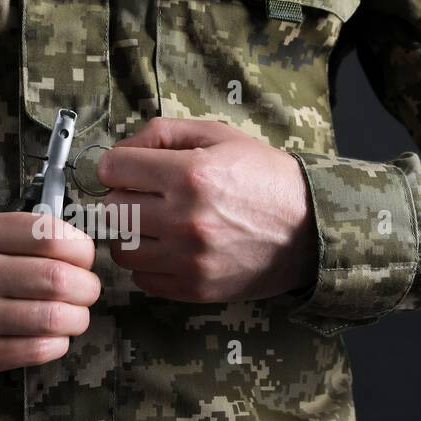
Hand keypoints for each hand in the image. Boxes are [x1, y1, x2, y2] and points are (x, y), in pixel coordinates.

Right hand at [0, 212, 99, 383]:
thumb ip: (12, 236)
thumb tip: (74, 246)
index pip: (49, 234)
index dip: (82, 249)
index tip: (84, 258)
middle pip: (59, 278)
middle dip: (87, 287)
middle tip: (86, 291)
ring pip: (54, 317)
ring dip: (77, 319)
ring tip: (74, 317)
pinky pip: (37, 350)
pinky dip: (58, 344)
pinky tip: (54, 338)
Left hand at [97, 117, 316, 302]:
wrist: (309, 228)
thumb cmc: (264, 177)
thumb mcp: (220, 136)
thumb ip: (164, 133)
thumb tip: (120, 150)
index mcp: (191, 174)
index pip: (113, 169)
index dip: (118, 165)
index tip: (130, 170)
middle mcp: (185, 219)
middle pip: (111, 209)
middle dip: (122, 198)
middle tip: (144, 197)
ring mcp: (188, 259)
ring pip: (121, 248)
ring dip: (130, 234)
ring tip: (154, 225)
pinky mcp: (194, 288)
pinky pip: (141, 278)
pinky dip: (147, 264)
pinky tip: (168, 249)